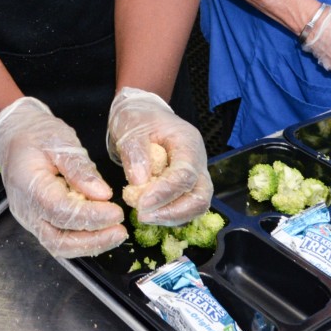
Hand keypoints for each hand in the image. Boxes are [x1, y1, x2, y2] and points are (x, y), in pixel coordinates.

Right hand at [0, 96, 126, 257]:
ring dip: (90, 244)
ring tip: (116, 233)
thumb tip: (103, 195)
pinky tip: (103, 230)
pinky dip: (83, 238)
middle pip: (57, 240)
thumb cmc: (37, 134)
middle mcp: (26, 209)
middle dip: (92, 241)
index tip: (116, 213)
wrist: (15, 135)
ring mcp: (30, 218)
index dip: (90, 216)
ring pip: (59, 245)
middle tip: (120, 231)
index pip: (60, 210)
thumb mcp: (61, 142)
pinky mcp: (39, 221)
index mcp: (28, 185)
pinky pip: (60, 237)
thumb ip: (80, 169)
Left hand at [107, 86, 211, 225]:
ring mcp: (193, 175)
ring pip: (194, 206)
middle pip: (200, 197)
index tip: (141, 204)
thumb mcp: (130, 126)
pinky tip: (148, 212)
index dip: (165, 193)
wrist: (141, 114)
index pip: (185, 174)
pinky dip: (167, 214)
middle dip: (173, 212)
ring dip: (170, 217)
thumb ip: (135, 152)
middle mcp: (197, 162)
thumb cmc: (138, 118)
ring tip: (143, 216)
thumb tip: (139, 181)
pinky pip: (182, 207)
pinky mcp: (184, 187)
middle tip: (143, 216)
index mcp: (188, 143)